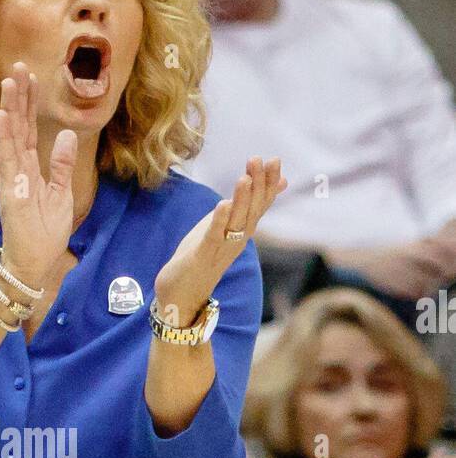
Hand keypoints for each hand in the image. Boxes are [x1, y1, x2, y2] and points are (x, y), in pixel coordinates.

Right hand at [0, 61, 77, 288]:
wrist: (35, 264)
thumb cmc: (45, 234)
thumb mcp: (62, 193)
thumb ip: (61, 164)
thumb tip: (66, 134)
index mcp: (31, 169)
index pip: (29, 130)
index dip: (30, 105)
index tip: (31, 78)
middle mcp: (18, 170)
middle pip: (19, 127)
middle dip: (19, 98)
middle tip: (19, 68)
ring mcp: (13, 179)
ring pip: (11, 138)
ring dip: (10, 110)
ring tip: (9, 83)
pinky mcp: (11, 192)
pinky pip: (8, 161)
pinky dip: (5, 138)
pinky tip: (3, 117)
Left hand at [154, 158, 286, 325]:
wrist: (182, 296)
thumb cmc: (202, 257)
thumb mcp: (225, 226)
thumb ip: (245, 206)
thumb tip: (273, 184)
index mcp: (242, 232)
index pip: (261, 204)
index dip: (268, 183)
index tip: (275, 160)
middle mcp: (237, 240)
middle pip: (252, 210)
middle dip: (258, 185)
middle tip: (262, 160)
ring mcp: (221, 250)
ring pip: (237, 222)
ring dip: (242, 200)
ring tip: (245, 177)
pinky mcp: (202, 257)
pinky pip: (214, 237)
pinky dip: (219, 220)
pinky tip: (223, 204)